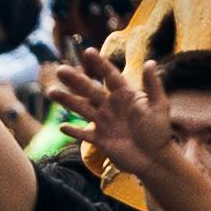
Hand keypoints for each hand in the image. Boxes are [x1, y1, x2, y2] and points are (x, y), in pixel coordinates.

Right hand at [53, 48, 160, 188]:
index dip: (100, 64)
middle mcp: (111, 106)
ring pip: (82, 108)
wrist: (155, 159)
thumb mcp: (159, 106)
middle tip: (60, 70)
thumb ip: (153, 85)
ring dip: (67, 100)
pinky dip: (73, 131)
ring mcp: (104, 123)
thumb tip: (151, 62)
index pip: (110, 76)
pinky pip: (83, 134)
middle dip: (75, 80)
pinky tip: (61, 127)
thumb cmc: (159, 131)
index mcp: (125, 96)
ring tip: (51, 91)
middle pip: (90, 90)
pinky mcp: (100, 140)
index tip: (88, 52)